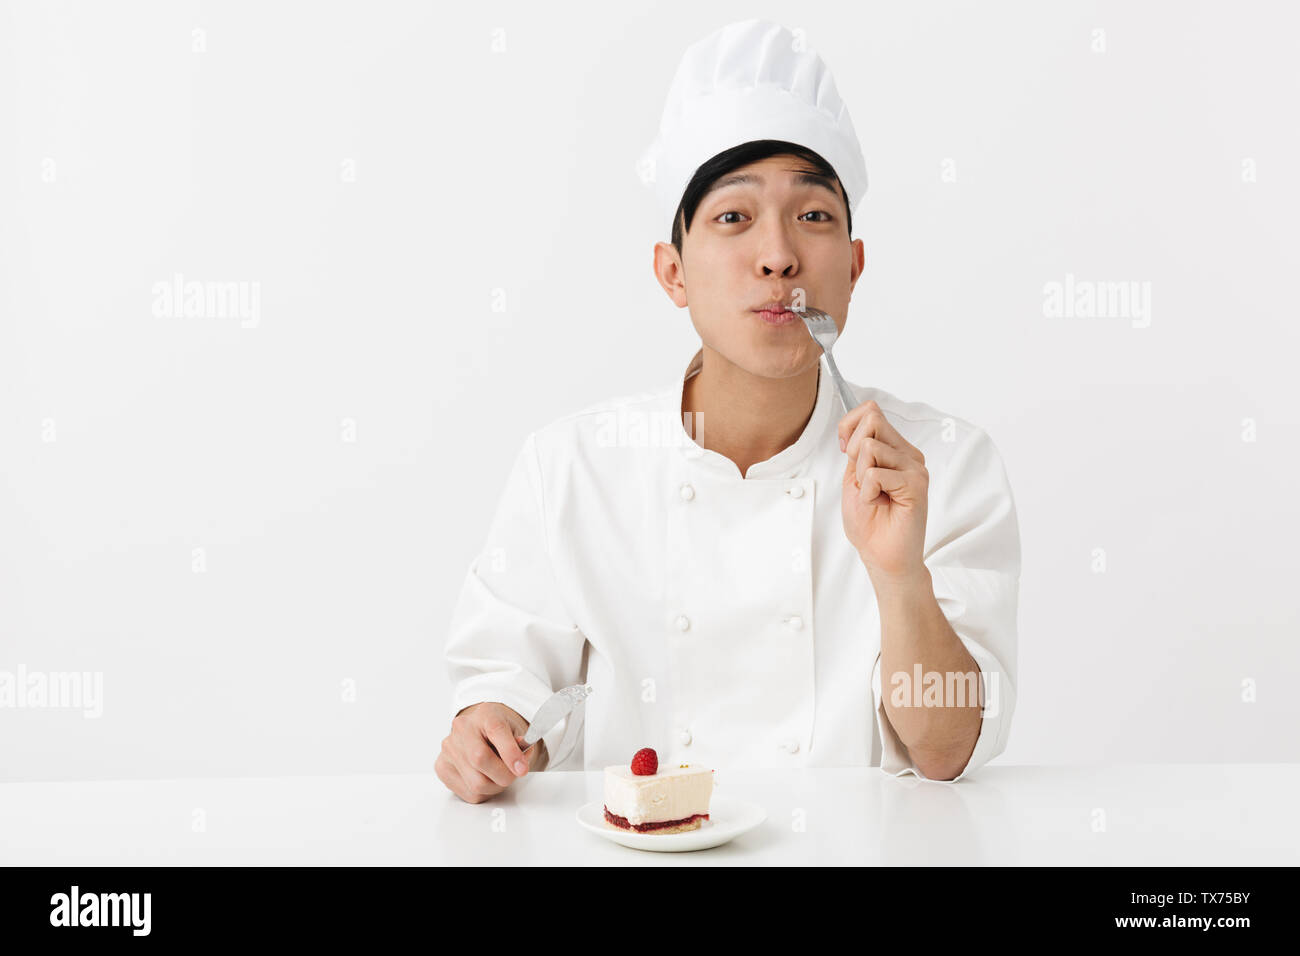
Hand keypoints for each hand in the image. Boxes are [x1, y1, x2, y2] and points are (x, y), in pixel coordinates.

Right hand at [435, 701, 548, 803]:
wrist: (478, 728)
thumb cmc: (498, 729)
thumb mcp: (515, 729)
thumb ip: (521, 744)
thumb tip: (520, 762)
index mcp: (485, 714)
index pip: (496, 731)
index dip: (510, 753)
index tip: (522, 769)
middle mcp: (462, 729)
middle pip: (481, 760)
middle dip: (504, 775)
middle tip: (514, 774)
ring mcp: (449, 749)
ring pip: (476, 783)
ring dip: (495, 786)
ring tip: (499, 775)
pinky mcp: (441, 767)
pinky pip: (468, 793)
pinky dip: (483, 792)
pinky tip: (485, 778)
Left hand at [837, 400, 929, 580]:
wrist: (882, 555)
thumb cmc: (869, 522)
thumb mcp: (853, 477)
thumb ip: (857, 450)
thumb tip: (854, 424)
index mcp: (895, 450)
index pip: (871, 411)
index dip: (849, 426)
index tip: (846, 451)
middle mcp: (908, 455)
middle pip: (872, 420)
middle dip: (855, 451)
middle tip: (863, 480)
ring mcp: (915, 468)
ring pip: (870, 448)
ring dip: (861, 477)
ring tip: (874, 497)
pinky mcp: (916, 484)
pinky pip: (876, 474)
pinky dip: (868, 493)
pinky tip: (880, 505)